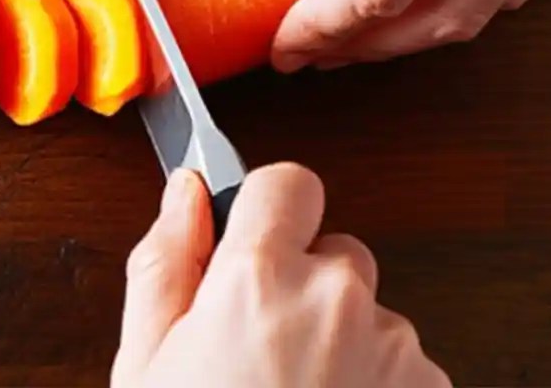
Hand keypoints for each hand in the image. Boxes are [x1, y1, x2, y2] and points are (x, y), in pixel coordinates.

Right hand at [111, 165, 449, 387]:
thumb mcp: (146, 363)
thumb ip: (166, 262)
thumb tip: (184, 192)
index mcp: (258, 280)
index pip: (289, 184)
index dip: (269, 212)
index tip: (254, 246)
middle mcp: (337, 301)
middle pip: (337, 254)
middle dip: (304, 288)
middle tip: (262, 355)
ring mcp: (394, 350)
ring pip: (372, 316)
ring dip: (343, 345)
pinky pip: (404, 366)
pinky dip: (375, 387)